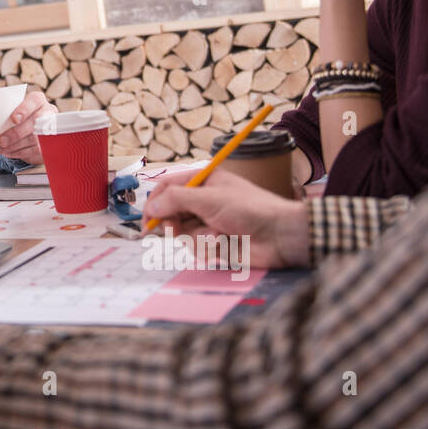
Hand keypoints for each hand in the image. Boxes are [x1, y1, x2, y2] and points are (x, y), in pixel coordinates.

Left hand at [0, 90, 55, 163]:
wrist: (32, 129)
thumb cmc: (19, 116)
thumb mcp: (13, 110)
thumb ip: (6, 112)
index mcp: (38, 100)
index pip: (35, 100)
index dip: (25, 109)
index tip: (14, 119)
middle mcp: (47, 113)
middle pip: (34, 123)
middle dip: (16, 133)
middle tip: (1, 140)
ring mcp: (49, 129)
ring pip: (32, 139)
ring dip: (13, 146)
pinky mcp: (47, 145)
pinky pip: (33, 150)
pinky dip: (17, 152)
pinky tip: (6, 152)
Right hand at [143, 168, 310, 268]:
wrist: (279, 237)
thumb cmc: (251, 209)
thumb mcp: (210, 198)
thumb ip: (176, 200)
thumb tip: (151, 205)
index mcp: (203, 181)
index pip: (168, 187)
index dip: (155, 202)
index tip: (147, 218)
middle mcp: (203, 200)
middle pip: (170, 212)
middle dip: (173, 223)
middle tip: (174, 230)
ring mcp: (208, 222)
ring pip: (182, 233)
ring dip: (197, 236)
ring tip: (217, 235)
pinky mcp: (215, 242)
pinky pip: (196, 247)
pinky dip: (208, 248)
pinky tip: (225, 244)